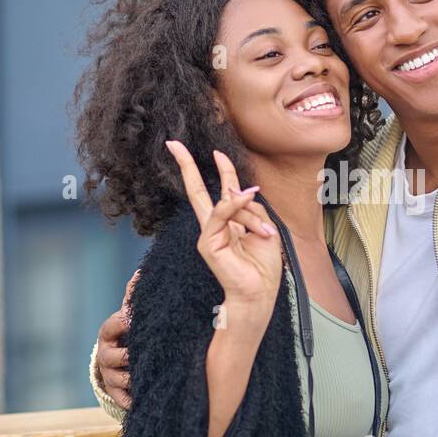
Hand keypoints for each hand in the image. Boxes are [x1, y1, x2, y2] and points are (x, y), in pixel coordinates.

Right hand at [95, 269, 139, 408]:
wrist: (124, 360)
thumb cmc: (132, 332)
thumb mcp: (132, 315)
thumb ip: (134, 297)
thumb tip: (141, 271)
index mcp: (110, 332)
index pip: (111, 326)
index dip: (121, 323)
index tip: (134, 320)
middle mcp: (106, 354)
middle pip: (111, 357)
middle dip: (125, 357)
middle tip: (139, 355)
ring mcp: (110, 375)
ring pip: (116, 379)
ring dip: (130, 379)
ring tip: (144, 378)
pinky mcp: (116, 392)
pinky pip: (120, 399)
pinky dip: (130, 401)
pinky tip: (141, 400)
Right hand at [165, 140, 281, 313]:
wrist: (259, 293)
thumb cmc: (263, 266)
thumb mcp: (264, 228)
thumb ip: (251, 209)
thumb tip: (240, 193)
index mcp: (228, 222)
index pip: (219, 191)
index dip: (219, 169)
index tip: (215, 151)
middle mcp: (214, 226)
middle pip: (195, 190)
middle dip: (186, 165)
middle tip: (173, 143)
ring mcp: (208, 234)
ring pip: (226, 203)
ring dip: (250, 214)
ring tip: (264, 235)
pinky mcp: (207, 243)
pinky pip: (221, 215)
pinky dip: (235, 205)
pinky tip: (246, 197)